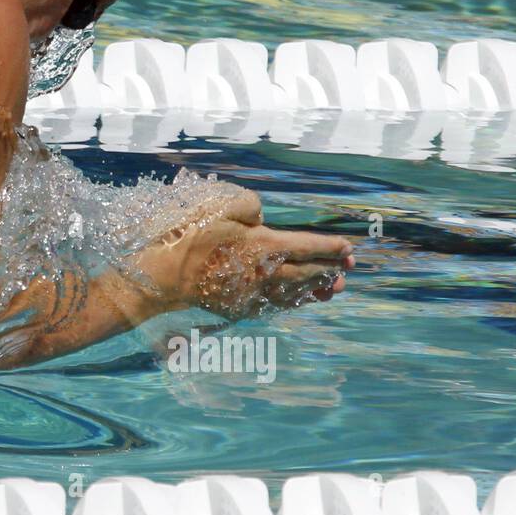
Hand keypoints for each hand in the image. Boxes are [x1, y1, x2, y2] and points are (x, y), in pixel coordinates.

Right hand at [135, 188, 353, 320]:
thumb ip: (248, 206)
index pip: (308, 246)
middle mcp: (267, 274)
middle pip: (309, 272)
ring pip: (297, 292)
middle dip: (332, 268)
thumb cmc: (190, 238)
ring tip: (335, 286)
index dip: (331, 247)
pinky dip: (295, 300)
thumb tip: (262, 215)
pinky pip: (278, 304)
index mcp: (264, 246)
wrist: (165, 276)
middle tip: (350, 266)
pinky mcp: (243, 309)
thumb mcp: (218, 208)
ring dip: (318, 288)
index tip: (348, 247)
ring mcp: (256, 295)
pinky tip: (300, 297)